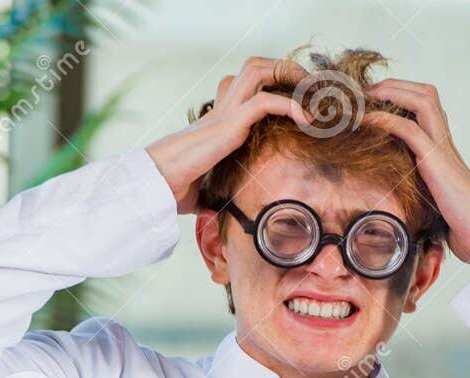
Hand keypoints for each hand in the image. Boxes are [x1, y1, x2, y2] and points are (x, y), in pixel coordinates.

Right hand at [146, 57, 310, 213]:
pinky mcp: (231, 123)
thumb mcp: (207, 186)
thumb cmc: (176, 186)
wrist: (159, 182)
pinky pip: (265, 100)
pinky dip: (290, 105)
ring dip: (287, 76)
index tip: (299, 102)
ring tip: (311, 96)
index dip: (273, 85)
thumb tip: (221, 218)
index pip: (247, 85)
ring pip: (257, 70)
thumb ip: (218, 192)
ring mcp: (226, 112)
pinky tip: (306, 120)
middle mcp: (223, 108)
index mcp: (220, 119)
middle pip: (254, 66)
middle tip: (308, 90)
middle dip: (284, 70)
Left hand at [363, 80, 469, 265]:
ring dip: (392, 92)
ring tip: (366, 96)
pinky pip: (409, 129)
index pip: (425, 106)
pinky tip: (368, 121)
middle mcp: (445, 142)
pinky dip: (386, 120)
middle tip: (366, 92)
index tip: (373, 101)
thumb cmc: (464, 224)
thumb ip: (421, 189)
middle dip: (394, 85)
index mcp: (444, 148)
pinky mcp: (437, 162)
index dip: (400, 96)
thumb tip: (402, 201)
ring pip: (423, 100)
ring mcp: (443, 149)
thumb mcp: (434, 200)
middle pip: (425, 93)